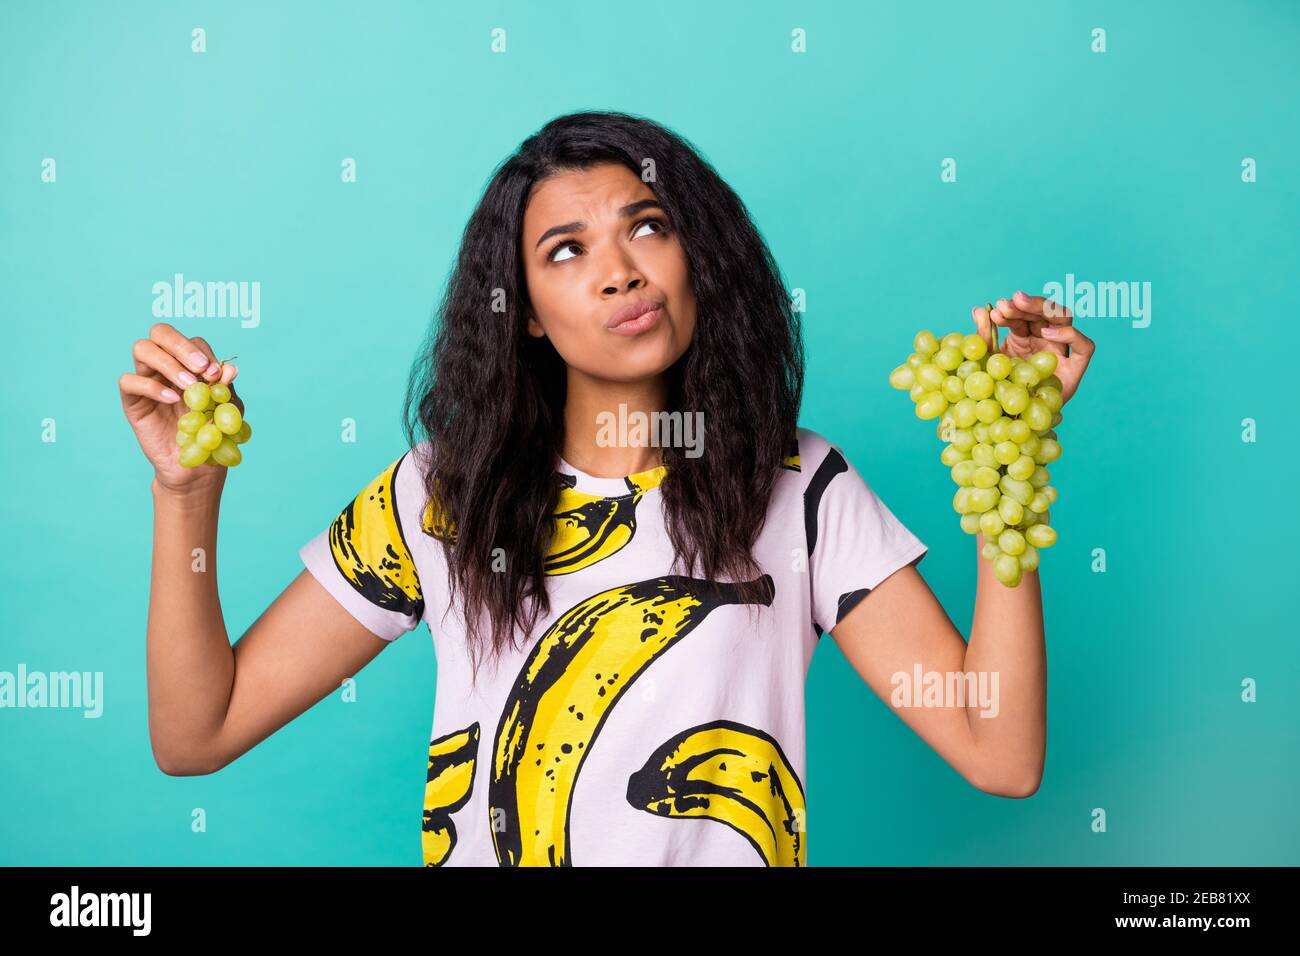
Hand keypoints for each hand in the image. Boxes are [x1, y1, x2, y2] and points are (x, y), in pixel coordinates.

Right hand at [119, 323, 242, 492]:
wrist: (198, 465)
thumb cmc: (214, 432)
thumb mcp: (226, 409)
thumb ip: (226, 388)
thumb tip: (230, 368)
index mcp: (190, 363)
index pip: (191, 340)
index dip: (202, 352)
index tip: (216, 374)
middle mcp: (166, 365)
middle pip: (160, 332)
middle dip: (181, 345)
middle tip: (200, 368)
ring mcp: (147, 379)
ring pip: (142, 349)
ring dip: (168, 363)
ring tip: (188, 387)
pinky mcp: (133, 400)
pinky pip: (129, 381)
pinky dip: (151, 387)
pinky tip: (172, 400)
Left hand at [972, 290, 1094, 404]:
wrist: (1010, 423)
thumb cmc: (999, 390)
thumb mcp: (987, 362)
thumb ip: (983, 336)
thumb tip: (979, 309)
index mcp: (1025, 336)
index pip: (1024, 315)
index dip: (1012, 310)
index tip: (995, 311)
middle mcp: (1046, 340)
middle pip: (1045, 312)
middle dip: (1026, 304)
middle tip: (1006, 303)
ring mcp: (1062, 353)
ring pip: (1064, 318)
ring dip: (1043, 307)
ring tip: (1020, 306)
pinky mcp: (1075, 370)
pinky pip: (1085, 347)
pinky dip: (1070, 334)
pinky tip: (1046, 333)